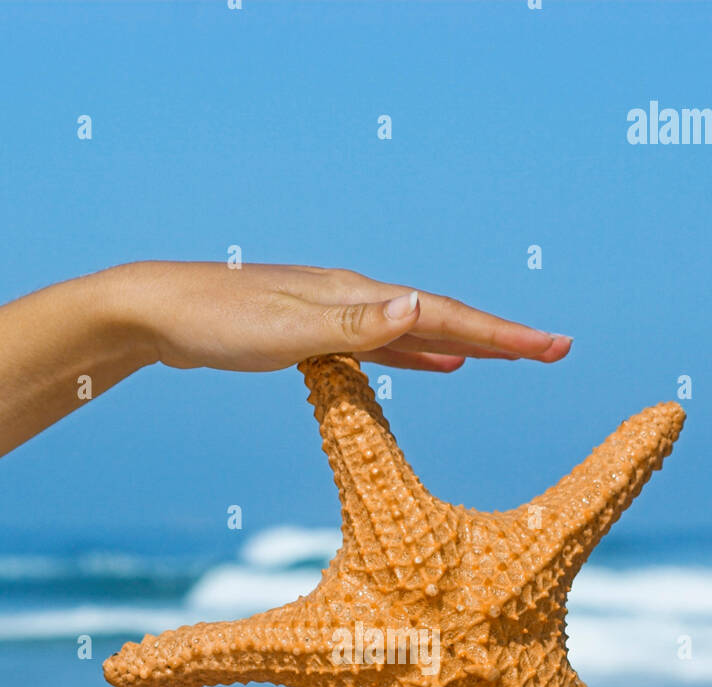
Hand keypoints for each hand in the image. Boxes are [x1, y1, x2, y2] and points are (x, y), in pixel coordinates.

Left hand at [117, 261, 572, 374]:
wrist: (157, 313)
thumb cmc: (216, 323)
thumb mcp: (289, 331)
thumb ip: (358, 326)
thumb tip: (424, 309)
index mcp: (358, 298)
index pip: (447, 315)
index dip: (504, 335)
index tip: (554, 348)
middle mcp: (356, 300)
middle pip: (444, 319)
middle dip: (501, 338)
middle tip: (555, 351)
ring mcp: (337, 315)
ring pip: (418, 332)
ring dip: (466, 345)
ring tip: (509, 357)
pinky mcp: (316, 335)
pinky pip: (386, 346)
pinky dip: (418, 354)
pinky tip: (436, 364)